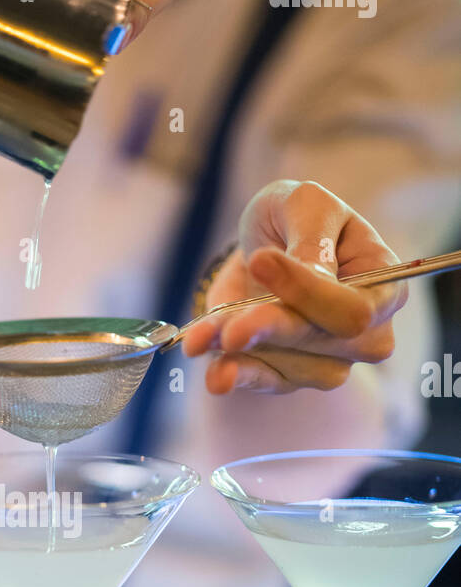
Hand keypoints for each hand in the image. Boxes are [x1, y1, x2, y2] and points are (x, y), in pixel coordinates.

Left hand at [182, 180, 406, 393]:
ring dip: (241, 349)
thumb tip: (310, 273)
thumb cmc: (297, 218)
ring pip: (288, 365)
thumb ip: (312, 238)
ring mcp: (329, 361)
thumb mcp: (305, 205)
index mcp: (384, 286)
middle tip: (231, 328)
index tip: (261, 261)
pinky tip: (216, 375)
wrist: (264, 246)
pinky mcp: (288, 375)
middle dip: (274, 330)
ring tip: (201, 336)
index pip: (354, 309)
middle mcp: (365, 334)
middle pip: (323, 344)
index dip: (309, 292)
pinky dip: (236, 375)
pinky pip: (263, 381)